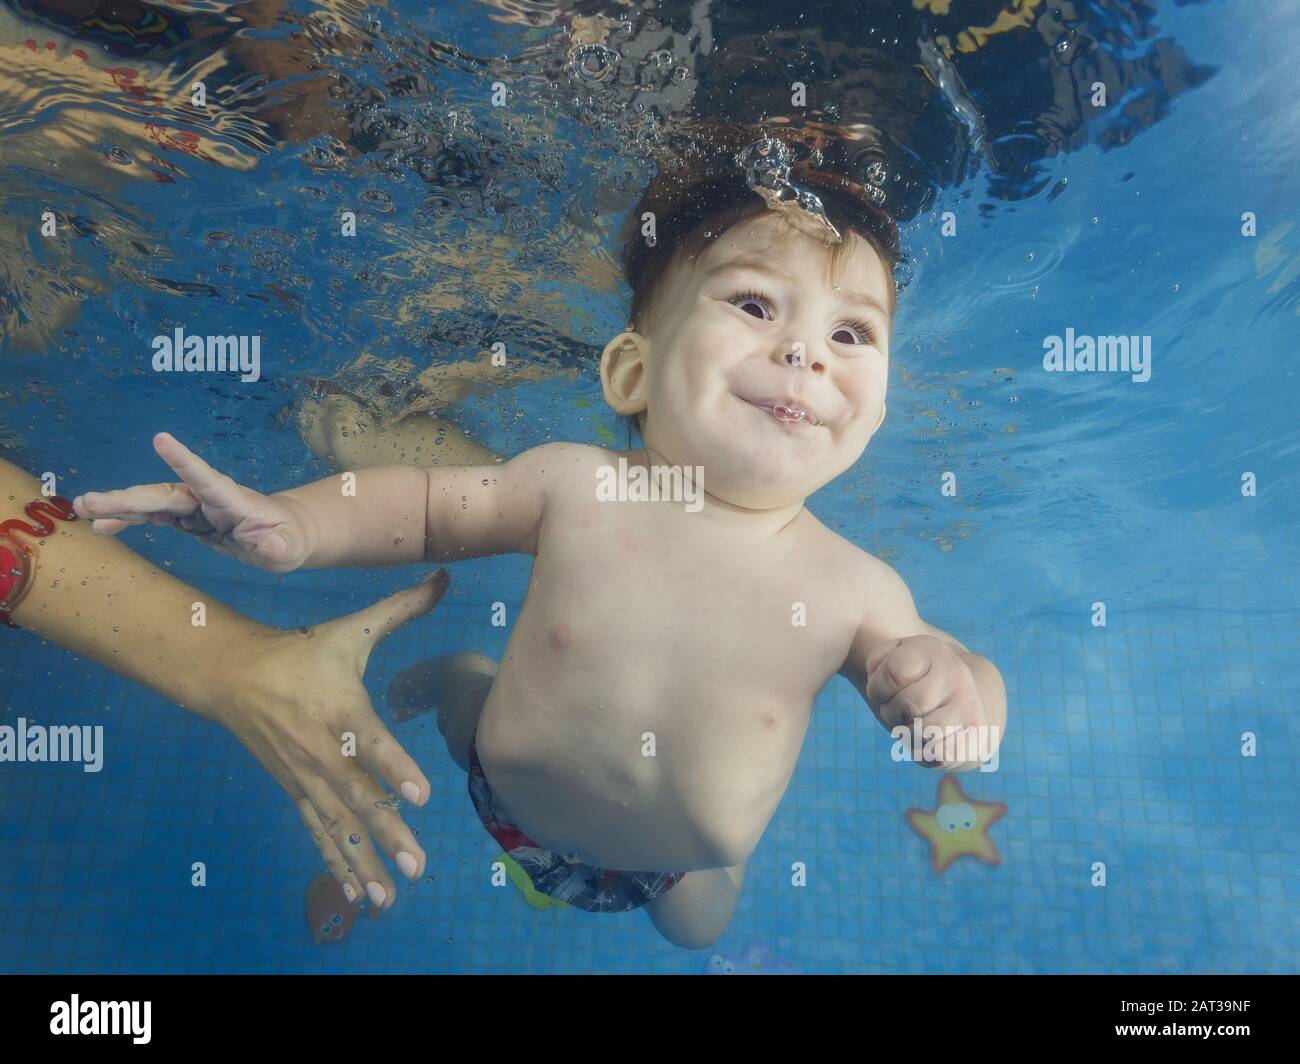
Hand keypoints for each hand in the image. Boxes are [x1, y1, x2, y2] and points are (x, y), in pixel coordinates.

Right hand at [71, 432, 313, 572]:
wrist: (283, 533)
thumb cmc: (288, 537)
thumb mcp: (290, 547)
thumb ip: (280, 547)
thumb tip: (272, 546)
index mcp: (232, 500)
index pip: (207, 478)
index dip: (184, 461)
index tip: (161, 439)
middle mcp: (207, 499)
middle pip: (165, 494)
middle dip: (129, 497)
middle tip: (90, 501)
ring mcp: (194, 508)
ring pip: (151, 503)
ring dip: (118, 506)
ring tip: (81, 509)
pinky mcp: (187, 519)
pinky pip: (152, 518)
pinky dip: (127, 522)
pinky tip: (101, 528)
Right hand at [198, 571, 450, 912]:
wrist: (233, 677)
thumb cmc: (303, 652)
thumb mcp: (351, 629)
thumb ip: (402, 608)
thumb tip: (446, 577)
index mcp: (340, 709)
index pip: (371, 743)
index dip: (394, 767)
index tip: (420, 795)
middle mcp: (323, 750)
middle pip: (358, 796)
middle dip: (388, 833)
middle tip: (418, 863)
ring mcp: (307, 777)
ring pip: (339, 826)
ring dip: (366, 862)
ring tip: (392, 896)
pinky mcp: (297, 792)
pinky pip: (321, 833)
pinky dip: (340, 865)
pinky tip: (363, 896)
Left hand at [865, 634, 989, 769]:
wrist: (968, 696)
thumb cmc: (918, 680)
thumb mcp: (897, 658)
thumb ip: (879, 662)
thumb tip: (879, 677)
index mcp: (932, 651)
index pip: (894, 672)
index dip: (877, 688)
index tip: (881, 692)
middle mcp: (956, 674)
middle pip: (908, 705)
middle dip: (891, 713)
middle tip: (897, 711)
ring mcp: (969, 706)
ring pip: (924, 732)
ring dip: (907, 736)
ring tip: (913, 726)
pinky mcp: (977, 737)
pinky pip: (940, 755)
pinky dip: (925, 754)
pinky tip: (928, 742)